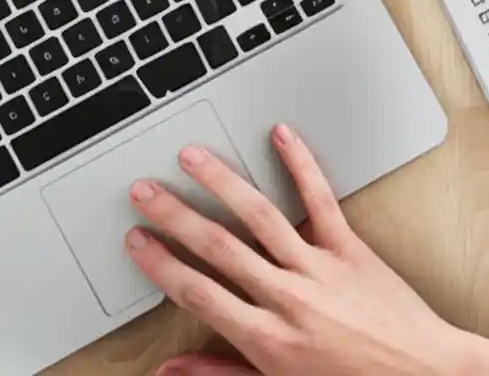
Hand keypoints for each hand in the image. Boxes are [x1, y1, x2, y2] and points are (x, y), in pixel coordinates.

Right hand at [125, 125, 474, 375]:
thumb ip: (219, 373)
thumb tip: (168, 370)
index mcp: (266, 338)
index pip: (197, 293)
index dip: (160, 264)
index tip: (136, 240)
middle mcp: (289, 299)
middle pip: (219, 247)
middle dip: (175, 216)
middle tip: (144, 190)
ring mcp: (321, 269)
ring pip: (261, 217)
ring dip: (223, 183)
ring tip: (194, 157)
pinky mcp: (353, 250)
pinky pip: (322, 201)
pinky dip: (302, 166)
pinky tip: (283, 137)